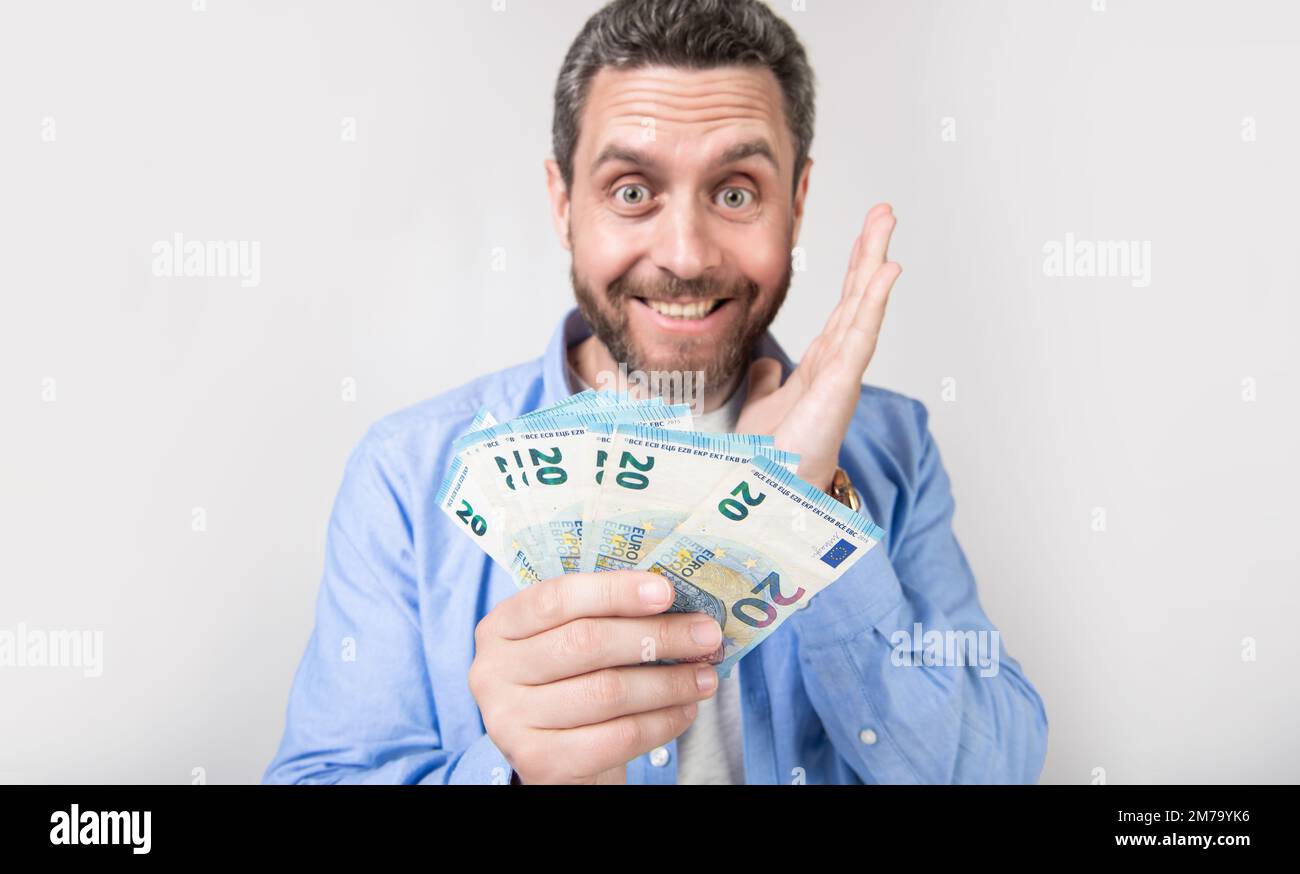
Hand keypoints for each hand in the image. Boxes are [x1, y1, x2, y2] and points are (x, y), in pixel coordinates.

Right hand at [468, 570, 722, 784]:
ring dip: (669, 683)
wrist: (558, 757)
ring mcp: (509, 719)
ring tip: (705, 677)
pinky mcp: (537, 760)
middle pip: (586, 643)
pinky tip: (685, 711)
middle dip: (657, 636)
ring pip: (607, 691)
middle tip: (706, 635)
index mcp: (501, 626)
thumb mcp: (572, 644)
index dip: (614, 591)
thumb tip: (679, 603)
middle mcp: (492, 670)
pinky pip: (615, 737)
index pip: (558, 597)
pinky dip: (660, 723)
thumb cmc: (574, 684)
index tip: (666, 592)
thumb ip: (607, 617)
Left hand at [737, 203, 900, 489]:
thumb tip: (766, 363)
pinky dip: (873, 301)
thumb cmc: (771, 459)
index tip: (866, 232)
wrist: (771, 493)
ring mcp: (843, 373)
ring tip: (887, 226)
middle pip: (857, 297)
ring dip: (875, 264)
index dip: (854, 269)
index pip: (842, 306)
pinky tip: (886, 271)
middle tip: (885, 211)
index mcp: (821, 366)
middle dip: (869, 252)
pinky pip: (860, 335)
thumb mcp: (762, 408)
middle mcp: (837, 364)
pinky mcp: (840, 385)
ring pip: (863, 307)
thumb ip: (766, 383)